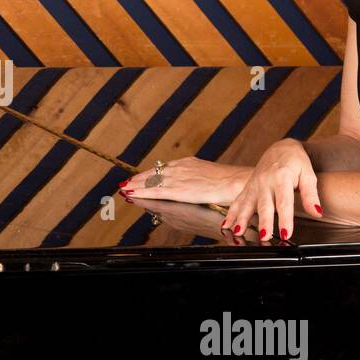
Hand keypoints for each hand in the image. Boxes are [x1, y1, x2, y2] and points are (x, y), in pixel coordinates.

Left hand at [119, 157, 251, 206]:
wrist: (235, 182)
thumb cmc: (227, 181)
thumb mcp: (208, 174)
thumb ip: (196, 178)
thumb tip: (191, 184)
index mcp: (187, 163)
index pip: (162, 169)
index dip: (148, 175)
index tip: (138, 178)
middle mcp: (179, 168)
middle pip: (153, 174)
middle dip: (137, 180)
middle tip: (125, 184)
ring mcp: (177, 179)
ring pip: (150, 182)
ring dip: (135, 186)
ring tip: (124, 189)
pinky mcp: (178, 190)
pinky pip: (154, 192)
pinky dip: (141, 193)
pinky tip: (131, 195)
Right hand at [222, 139, 321, 241]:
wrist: (281, 148)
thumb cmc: (296, 161)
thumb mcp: (308, 175)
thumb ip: (311, 195)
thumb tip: (317, 212)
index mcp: (281, 177)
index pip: (284, 202)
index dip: (285, 219)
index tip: (285, 233)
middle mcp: (265, 181)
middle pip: (264, 205)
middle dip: (263, 222)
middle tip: (264, 236)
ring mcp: (254, 185)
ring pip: (247, 204)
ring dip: (242, 219)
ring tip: (238, 232)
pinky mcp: (248, 188)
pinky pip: (238, 201)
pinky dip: (231, 214)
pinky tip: (226, 225)